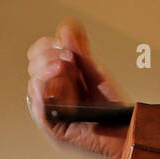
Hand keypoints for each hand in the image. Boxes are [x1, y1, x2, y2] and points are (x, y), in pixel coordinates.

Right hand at [26, 18, 130, 158]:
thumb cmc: (114, 106)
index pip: (39, 54)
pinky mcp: (53, 126)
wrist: (126, 131)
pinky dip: (44, 92)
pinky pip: (39, 107)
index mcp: (61, 76)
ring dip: (47, 72)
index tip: (62, 44)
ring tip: (65, 69)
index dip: (46, 46)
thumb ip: (81, 51)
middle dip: (47, 57)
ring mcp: (52, 109)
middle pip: (33, 66)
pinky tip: (53, 84)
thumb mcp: (98, 72)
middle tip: (67, 58)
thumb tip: (65, 27)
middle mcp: (54, 91)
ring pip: (35, 85)